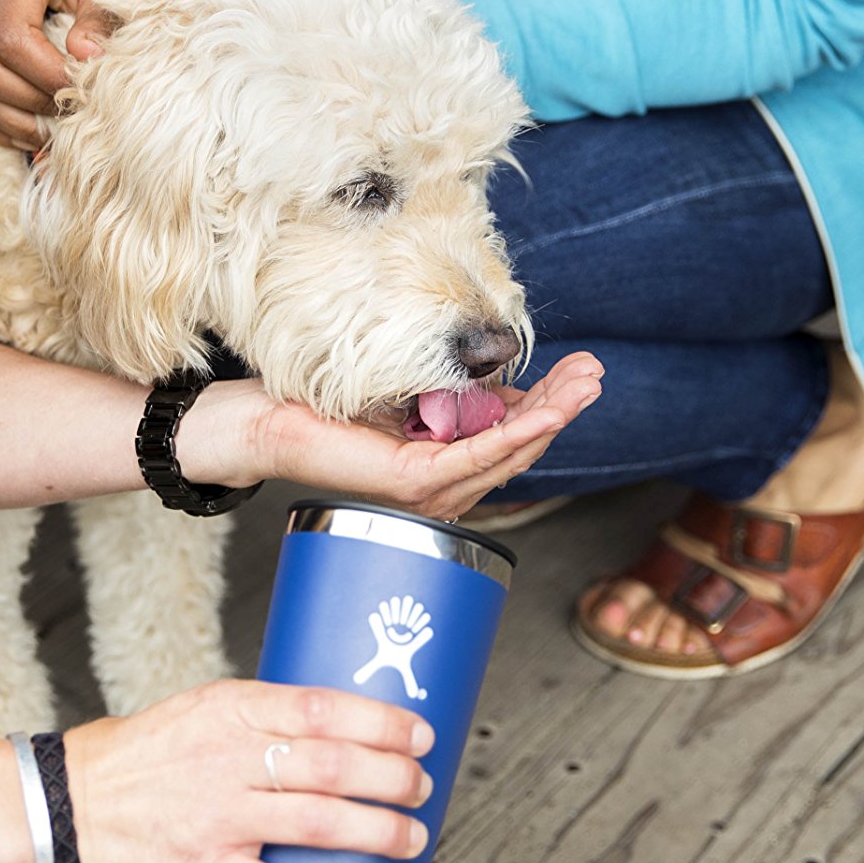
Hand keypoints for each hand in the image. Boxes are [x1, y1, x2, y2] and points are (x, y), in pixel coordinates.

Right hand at [64, 680, 434, 862]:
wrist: (68, 804)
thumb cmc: (141, 758)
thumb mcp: (199, 711)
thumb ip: (261, 721)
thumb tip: (338, 734)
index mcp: (231, 710)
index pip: (322, 707)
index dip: (381, 722)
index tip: (418, 734)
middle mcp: (229, 759)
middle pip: (333, 765)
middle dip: (393, 778)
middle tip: (422, 787)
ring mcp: (219, 817)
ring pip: (319, 823)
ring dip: (379, 834)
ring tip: (412, 841)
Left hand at [175, 352, 605, 521]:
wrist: (267, 421)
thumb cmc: (327, 405)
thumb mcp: (407, 391)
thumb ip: (452, 394)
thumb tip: (497, 378)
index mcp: (443, 465)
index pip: (509, 439)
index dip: (549, 405)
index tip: (580, 372)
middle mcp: (443, 486)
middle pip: (520, 447)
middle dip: (563, 407)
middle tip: (596, 374)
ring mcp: (430, 489)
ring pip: (508, 453)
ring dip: (551, 417)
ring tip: (584, 385)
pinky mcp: (414, 481)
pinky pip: (476, 456)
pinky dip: (513, 432)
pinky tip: (540, 410)